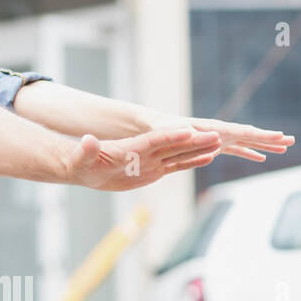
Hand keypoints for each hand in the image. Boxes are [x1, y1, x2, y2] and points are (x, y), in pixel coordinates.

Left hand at [65, 128, 222, 190]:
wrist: (86, 169)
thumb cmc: (82, 162)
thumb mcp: (82, 158)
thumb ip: (87, 149)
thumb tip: (87, 140)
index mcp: (131, 147)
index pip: (154, 140)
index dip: (170, 136)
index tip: (189, 130)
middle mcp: (145, 152)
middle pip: (173, 145)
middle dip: (194, 140)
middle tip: (217, 134)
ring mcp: (151, 160)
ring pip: (179, 154)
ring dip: (198, 149)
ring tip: (219, 143)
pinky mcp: (153, 170)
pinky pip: (176, 166)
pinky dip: (191, 162)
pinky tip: (207, 157)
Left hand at [153, 114, 293, 162]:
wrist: (154, 127)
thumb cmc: (161, 129)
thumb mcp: (171, 132)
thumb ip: (186, 135)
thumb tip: (203, 139)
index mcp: (213, 128)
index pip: (243, 131)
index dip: (262, 135)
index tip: (280, 136)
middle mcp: (220, 131)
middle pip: (250, 135)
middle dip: (270, 138)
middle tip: (292, 141)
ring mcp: (218, 137)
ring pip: (247, 142)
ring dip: (265, 145)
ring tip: (284, 148)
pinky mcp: (214, 144)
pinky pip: (236, 150)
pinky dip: (249, 153)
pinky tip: (261, 158)